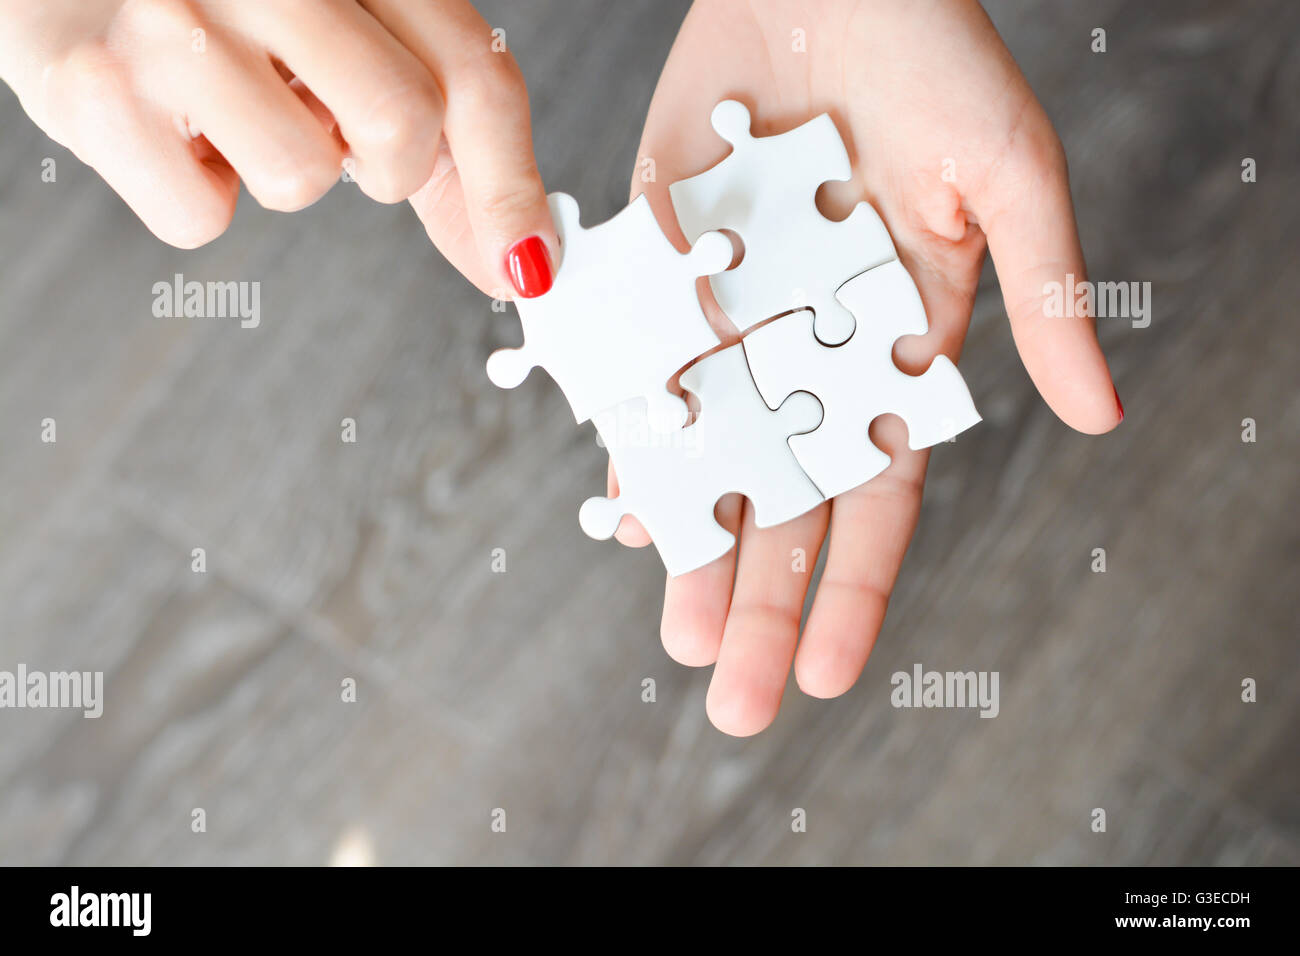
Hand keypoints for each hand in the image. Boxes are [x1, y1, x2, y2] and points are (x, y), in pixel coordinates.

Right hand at [0, 0, 555, 296]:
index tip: (528, 267)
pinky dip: (191, 193)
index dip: (509, 185)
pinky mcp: (94, 83)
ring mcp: (176, 16)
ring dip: (277, 167)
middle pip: (403, 128)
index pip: (470, 70)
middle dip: (382, 162)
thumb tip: (517, 261)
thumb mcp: (342, 26)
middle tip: (320, 117)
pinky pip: (201, 219)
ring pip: (302, 181)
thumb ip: (440, 131)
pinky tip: (166, 124)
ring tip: (227, 101)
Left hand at [617, 0, 1122, 734]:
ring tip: (674, 634)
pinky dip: (638, 435)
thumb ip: (1039, 298)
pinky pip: (648, 373)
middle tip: (730, 699)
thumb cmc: (934, 60)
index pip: (879, 494)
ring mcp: (740, 320)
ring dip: (693, 547)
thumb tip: (1102, 416)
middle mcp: (816, 352)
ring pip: (713, 457)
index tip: (821, 670)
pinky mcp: (668, 271)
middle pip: (788, 502)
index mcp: (902, 348)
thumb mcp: (1010, 179)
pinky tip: (629, 507)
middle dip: (759, 601)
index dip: (854, 587)